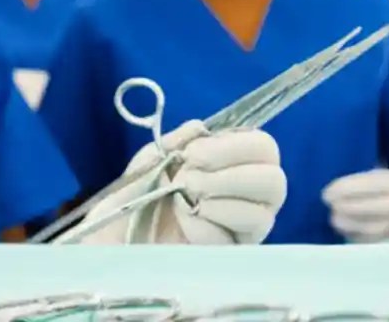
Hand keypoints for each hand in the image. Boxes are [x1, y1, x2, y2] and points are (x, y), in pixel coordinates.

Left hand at [81, 121, 286, 244]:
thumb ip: (181, 139)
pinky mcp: (228, 258)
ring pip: (261, 216)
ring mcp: (243, 231)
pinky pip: (230, 240)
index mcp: (237, 162)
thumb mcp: (156, 155)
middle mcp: (250, 196)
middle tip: (190, 180)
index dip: (234, 147)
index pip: (264, 148)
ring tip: (184, 200)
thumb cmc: (140, 191)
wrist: (113, 233)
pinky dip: (201, 225)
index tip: (193, 153)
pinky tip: (181, 222)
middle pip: (275, 182)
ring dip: (217, 201)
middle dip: (230, 177)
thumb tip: (201, 129)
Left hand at [322, 168, 388, 242]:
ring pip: (377, 229)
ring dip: (351, 224)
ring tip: (335, 219)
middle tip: (331, 207)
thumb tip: (334, 190)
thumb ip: (360, 181)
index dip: (348, 188)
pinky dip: (357, 237)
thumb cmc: (384, 192)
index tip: (327, 193)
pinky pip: (376, 243)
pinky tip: (346, 231)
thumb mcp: (377, 178)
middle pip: (379, 207)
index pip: (374, 184)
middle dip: (351, 207)